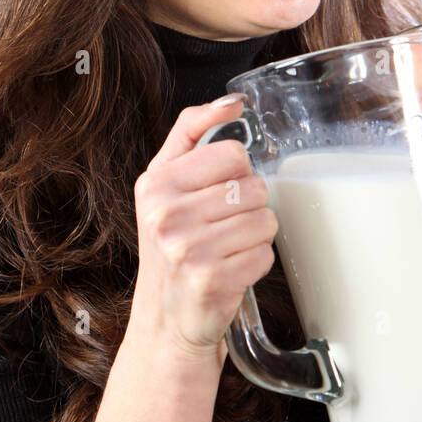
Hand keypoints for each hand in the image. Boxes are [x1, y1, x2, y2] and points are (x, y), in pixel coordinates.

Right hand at [129, 96, 277, 370]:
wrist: (165, 319)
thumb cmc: (171, 245)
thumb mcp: (164, 182)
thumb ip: (191, 132)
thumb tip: (233, 101)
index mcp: (156, 183)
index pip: (233, 153)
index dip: (237, 172)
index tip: (219, 190)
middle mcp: (166, 215)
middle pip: (254, 187)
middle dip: (249, 206)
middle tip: (222, 226)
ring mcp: (187, 250)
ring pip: (265, 220)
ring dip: (254, 236)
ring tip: (227, 248)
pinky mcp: (211, 282)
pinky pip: (265, 254)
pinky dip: (255, 263)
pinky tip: (230, 270)